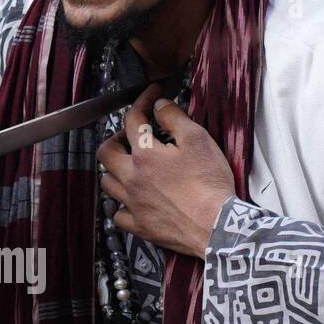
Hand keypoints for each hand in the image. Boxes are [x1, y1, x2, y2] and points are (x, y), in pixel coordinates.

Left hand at [95, 85, 235, 258]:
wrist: (217, 227)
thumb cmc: (210, 184)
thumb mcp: (199, 141)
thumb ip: (175, 119)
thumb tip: (160, 105)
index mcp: (145, 155)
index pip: (133, 120)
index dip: (142, 103)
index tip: (151, 96)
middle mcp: (132, 178)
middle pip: (106, 152)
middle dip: (115, 139)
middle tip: (129, 137)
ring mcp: (133, 203)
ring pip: (108, 182)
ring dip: (114, 171)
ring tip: (129, 167)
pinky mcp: (140, 226)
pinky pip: (119, 215)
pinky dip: (122, 206)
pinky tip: (132, 202)